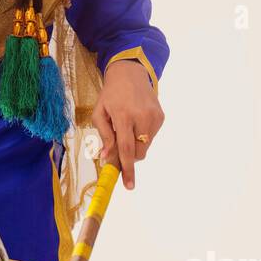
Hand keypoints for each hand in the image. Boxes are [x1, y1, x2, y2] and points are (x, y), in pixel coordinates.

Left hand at [91, 59, 164, 189]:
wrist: (130, 74)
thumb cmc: (111, 95)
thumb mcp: (99, 112)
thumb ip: (104, 135)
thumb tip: (107, 157)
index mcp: (124, 116)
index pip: (126, 148)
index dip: (127, 168)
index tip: (129, 185)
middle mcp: (142, 117)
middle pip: (138, 152)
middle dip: (129, 157)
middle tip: (118, 149)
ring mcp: (154, 117)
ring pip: (145, 146)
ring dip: (135, 145)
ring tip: (127, 127)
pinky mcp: (161, 117)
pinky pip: (151, 137)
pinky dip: (142, 136)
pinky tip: (136, 122)